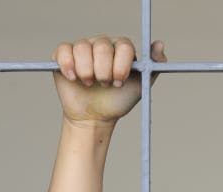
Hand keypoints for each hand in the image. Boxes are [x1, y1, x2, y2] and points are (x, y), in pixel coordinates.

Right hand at [50, 35, 166, 127]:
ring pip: (82, 48)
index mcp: (121, 48)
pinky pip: (64, 50)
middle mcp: (102, 44)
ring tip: (90, 84)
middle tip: (105, 85)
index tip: (119, 82)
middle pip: (102, 45)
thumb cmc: (119, 100)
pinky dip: (68, 65)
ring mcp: (83, 48)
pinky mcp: (63, 56)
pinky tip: (74, 79)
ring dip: (87, 71)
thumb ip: (153, 65)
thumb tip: (159, 44)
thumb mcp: (141, 85)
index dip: (121, 65)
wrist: (96, 117)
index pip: (123, 45)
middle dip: (104, 71)